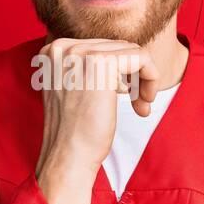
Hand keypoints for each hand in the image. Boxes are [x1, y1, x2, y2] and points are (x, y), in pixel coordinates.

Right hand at [34, 38, 159, 180]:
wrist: (68, 156)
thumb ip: (86, 69)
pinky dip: (151, 78)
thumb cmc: (74, 132)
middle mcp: (62, 47)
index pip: (101, 47)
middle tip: (137, 104)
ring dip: (143, 80)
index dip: (119, 72)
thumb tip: (124, 54)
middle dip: (133, 77)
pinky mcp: (101, 63)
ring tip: (140, 105)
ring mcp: (79, 53)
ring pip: (132, 52)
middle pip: (118, 48)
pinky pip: (142, 58)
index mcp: (52, 52)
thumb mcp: (73, 91)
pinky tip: (143, 102)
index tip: (124, 96)